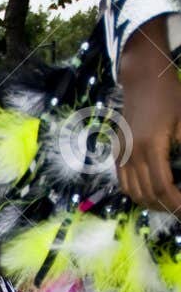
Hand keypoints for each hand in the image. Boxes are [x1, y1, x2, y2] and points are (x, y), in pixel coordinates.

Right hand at [117, 28, 180, 214]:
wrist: (142, 79)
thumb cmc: (169, 96)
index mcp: (152, 148)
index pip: (163, 188)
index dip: (176, 204)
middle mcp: (133, 155)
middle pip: (148, 195)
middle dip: (166, 208)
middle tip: (180, 211)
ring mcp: (122, 155)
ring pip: (133, 193)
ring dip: (150, 204)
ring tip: (167, 206)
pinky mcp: (117, 152)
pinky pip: (123, 183)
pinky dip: (136, 194)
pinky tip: (149, 195)